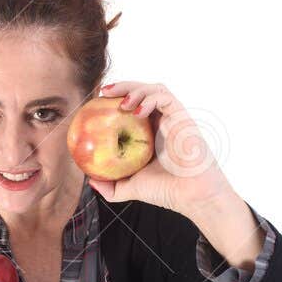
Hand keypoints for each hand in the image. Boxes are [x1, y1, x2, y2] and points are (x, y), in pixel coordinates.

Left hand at [85, 81, 232, 215]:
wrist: (191, 194)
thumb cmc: (166, 190)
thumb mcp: (131, 188)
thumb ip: (112, 186)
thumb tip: (91, 180)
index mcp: (150, 133)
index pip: (132, 107)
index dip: (115, 100)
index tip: (96, 103)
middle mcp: (161, 121)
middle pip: (141, 92)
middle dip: (122, 87)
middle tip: (103, 93)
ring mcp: (172, 117)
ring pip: (154, 89)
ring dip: (135, 89)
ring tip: (121, 102)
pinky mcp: (182, 116)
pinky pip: (165, 98)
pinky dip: (149, 99)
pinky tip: (136, 111)